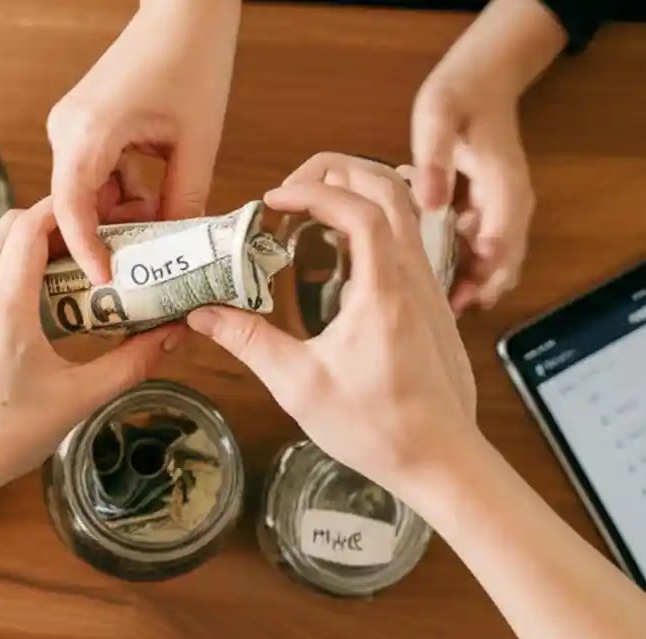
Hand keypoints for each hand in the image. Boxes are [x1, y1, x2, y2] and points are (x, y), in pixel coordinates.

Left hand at [0, 200, 183, 499]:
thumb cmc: (2, 438)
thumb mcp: (77, 401)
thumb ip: (129, 363)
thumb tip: (171, 335)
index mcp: (4, 306)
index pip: (32, 226)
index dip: (70, 211)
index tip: (105, 216)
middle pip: (10, 226)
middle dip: (55, 223)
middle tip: (97, 242)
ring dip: (32, 246)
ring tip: (77, 271)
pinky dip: (13, 269)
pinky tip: (45, 303)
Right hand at [47, 0, 239, 282]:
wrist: (183, 12)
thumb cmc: (192, 61)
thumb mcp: (198, 143)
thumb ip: (184, 201)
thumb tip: (179, 251)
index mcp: (88, 133)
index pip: (70, 209)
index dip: (84, 252)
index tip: (106, 282)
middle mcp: (66, 130)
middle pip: (76, 206)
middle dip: (111, 238)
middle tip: (145, 270)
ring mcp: (70, 127)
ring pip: (88, 194)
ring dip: (122, 216)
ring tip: (163, 229)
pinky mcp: (82, 125)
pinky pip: (95, 175)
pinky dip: (123, 195)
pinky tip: (155, 200)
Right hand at [186, 173, 476, 498]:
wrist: (442, 460)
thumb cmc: (377, 428)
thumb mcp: (300, 386)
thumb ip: (249, 342)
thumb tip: (203, 314)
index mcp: (384, 292)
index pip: (358, 209)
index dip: (313, 191)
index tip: (273, 201)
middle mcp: (414, 278)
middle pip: (388, 188)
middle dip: (337, 172)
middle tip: (291, 190)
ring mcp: (429, 287)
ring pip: (404, 208)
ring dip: (357, 191)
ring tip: (311, 208)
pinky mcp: (432, 302)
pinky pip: (408, 237)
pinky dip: (373, 220)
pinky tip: (341, 249)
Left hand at [412, 72, 533, 313]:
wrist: (483, 78)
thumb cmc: (458, 95)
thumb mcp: (436, 117)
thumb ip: (433, 159)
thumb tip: (429, 204)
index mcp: (503, 186)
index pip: (501, 243)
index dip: (480, 276)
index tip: (454, 303)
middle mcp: (514, 203)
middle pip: (505, 261)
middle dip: (478, 291)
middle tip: (444, 318)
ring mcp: (507, 208)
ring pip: (499, 259)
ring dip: (475, 285)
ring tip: (441, 310)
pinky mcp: (495, 209)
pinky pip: (488, 248)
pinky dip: (471, 268)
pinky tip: (439, 281)